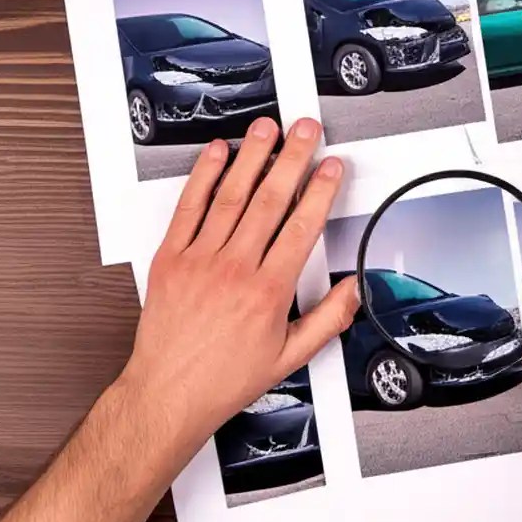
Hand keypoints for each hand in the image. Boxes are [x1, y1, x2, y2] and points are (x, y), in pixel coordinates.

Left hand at [121, 116, 358, 437]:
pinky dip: (203, 176)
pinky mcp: (170, 258)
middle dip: (292, 158)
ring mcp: (199, 260)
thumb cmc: (223, 379)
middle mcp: (233, 269)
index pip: (301, 227)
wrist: (168, 393)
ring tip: (267, 128)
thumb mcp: (289, 357)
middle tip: (305, 130)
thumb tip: (353, 290)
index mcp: (267, 292)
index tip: (331, 168)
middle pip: (270, 200)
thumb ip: (328, 319)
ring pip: (231, 196)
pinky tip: (217, 154)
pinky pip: (189, 207)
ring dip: (252, 157)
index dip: (320, 191)